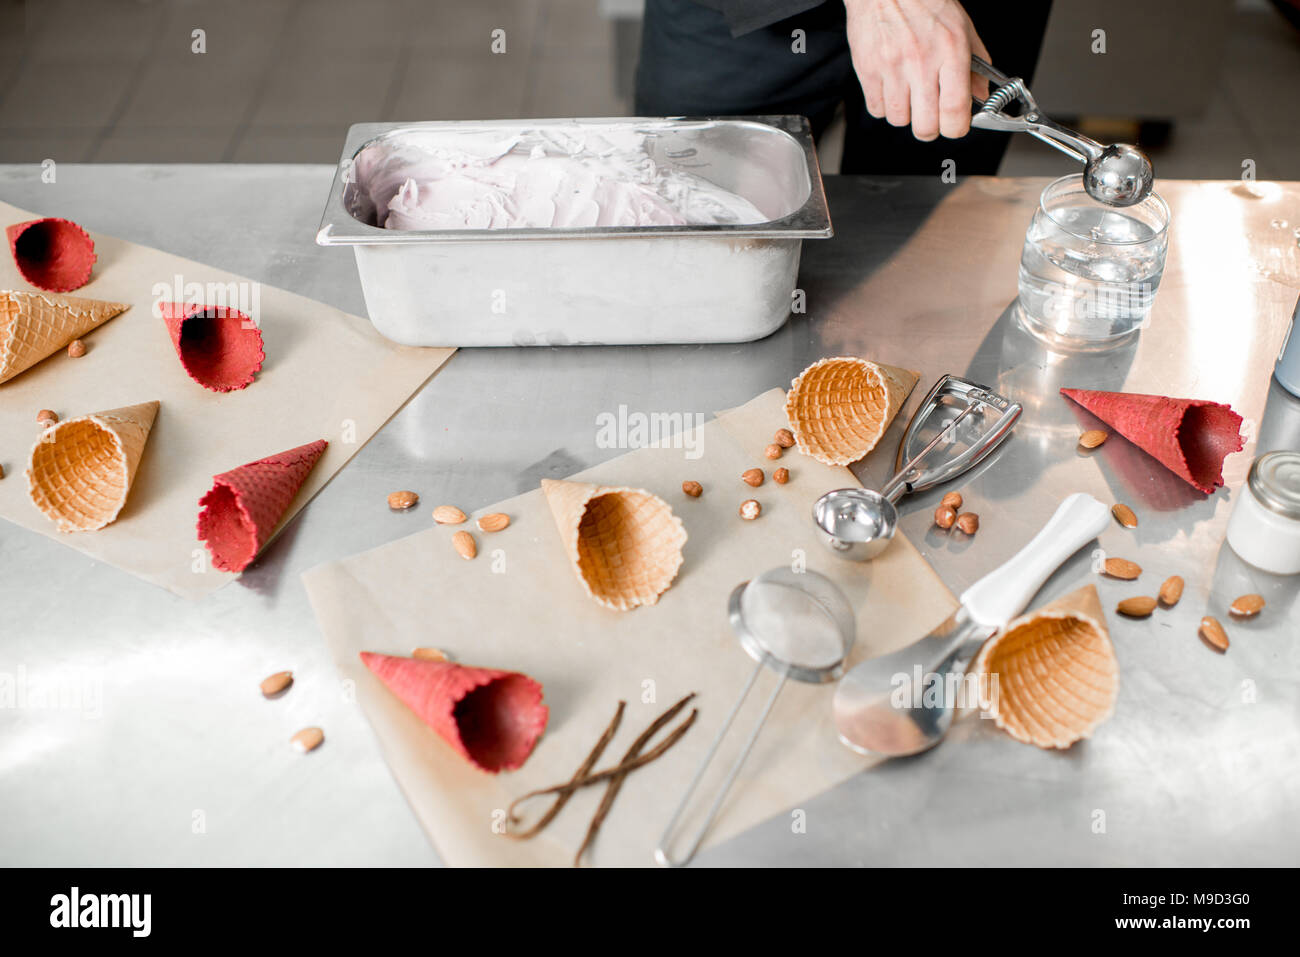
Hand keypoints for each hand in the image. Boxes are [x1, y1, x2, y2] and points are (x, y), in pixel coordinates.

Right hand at [844, 0, 991, 140]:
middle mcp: (921, 61)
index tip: (956, 125)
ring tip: (908, 94)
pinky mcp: (867, 70)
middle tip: (931, 116)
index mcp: (950, 50)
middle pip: (925, 126)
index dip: (956, 128)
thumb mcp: (962, 28)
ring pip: (899, 120)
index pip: (954, 111)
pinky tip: (891, 88)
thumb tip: (980, 96)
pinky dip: (884, 105)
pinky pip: (876, 109)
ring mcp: (891, 67)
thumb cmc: (925, 2)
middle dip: (930, 128)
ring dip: (906, 114)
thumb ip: (976, 66)